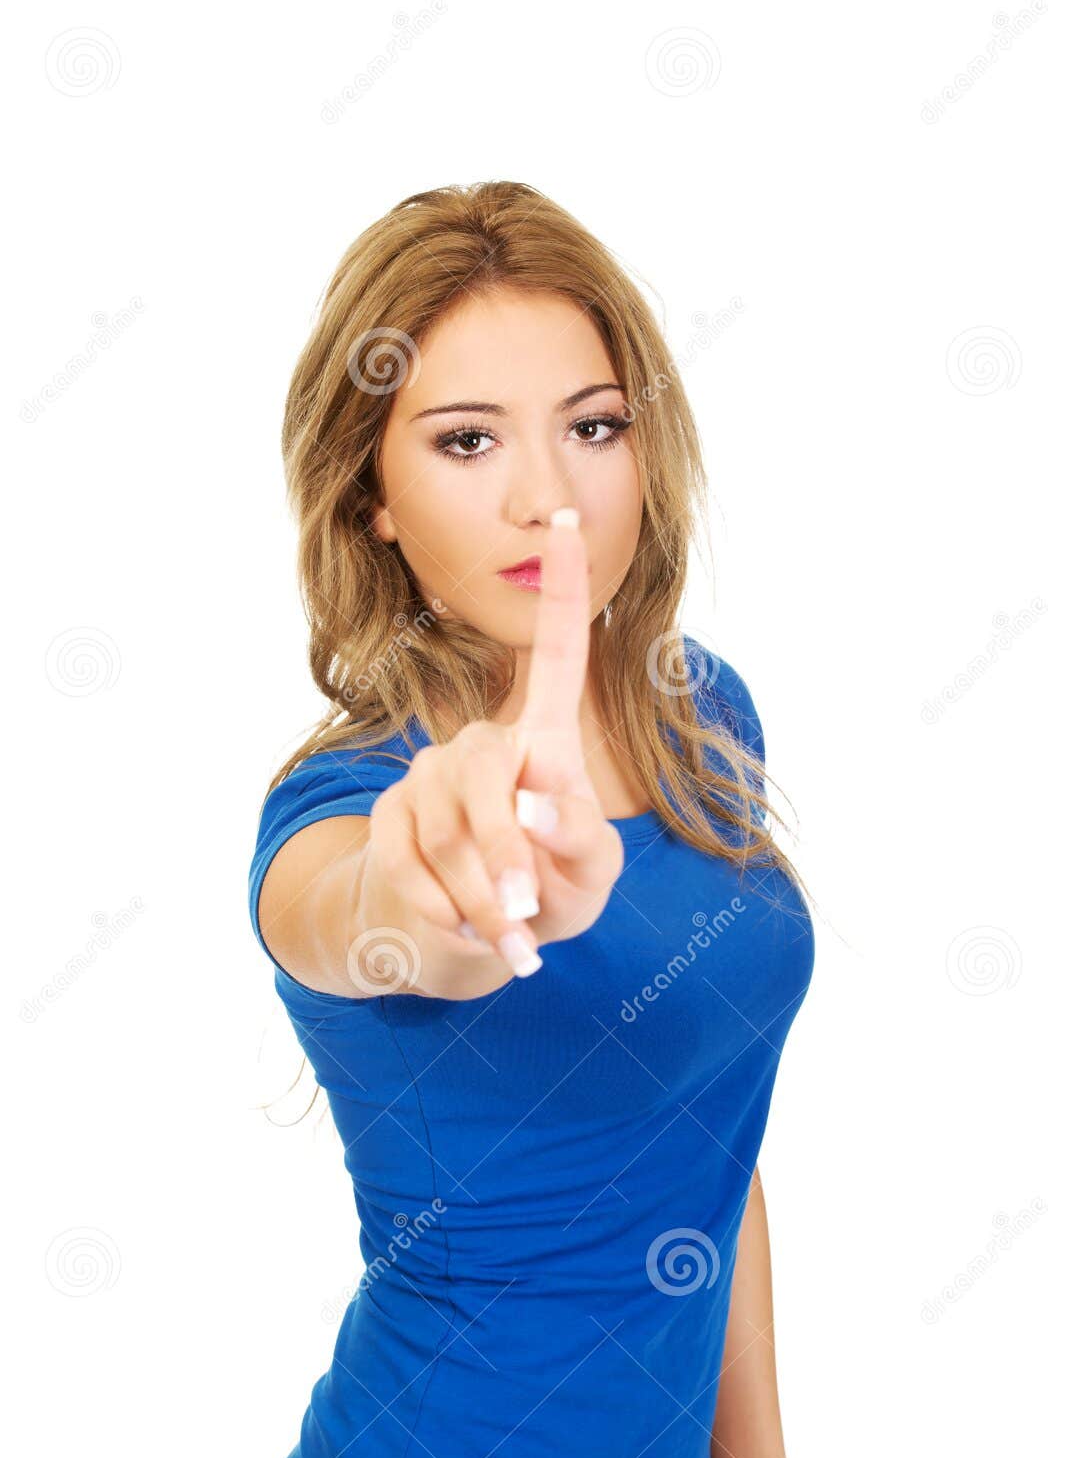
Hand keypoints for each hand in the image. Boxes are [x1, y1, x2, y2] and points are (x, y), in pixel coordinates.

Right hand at [363, 508, 622, 979]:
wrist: (477, 940)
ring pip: (443, 831)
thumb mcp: (592, 877)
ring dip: (480, 900)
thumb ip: (583, 840)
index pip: (556, 652)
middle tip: (526, 917)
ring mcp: (426, 774)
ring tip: (512, 941)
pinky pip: (407, 863)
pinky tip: (471, 934)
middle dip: (504, 853)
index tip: (569, 516)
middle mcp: (482, 742)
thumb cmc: (552, 892)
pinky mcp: (388, 816)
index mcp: (544, 740)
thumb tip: (531, 803)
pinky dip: (444, 914)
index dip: (564, 587)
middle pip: (482, 773)